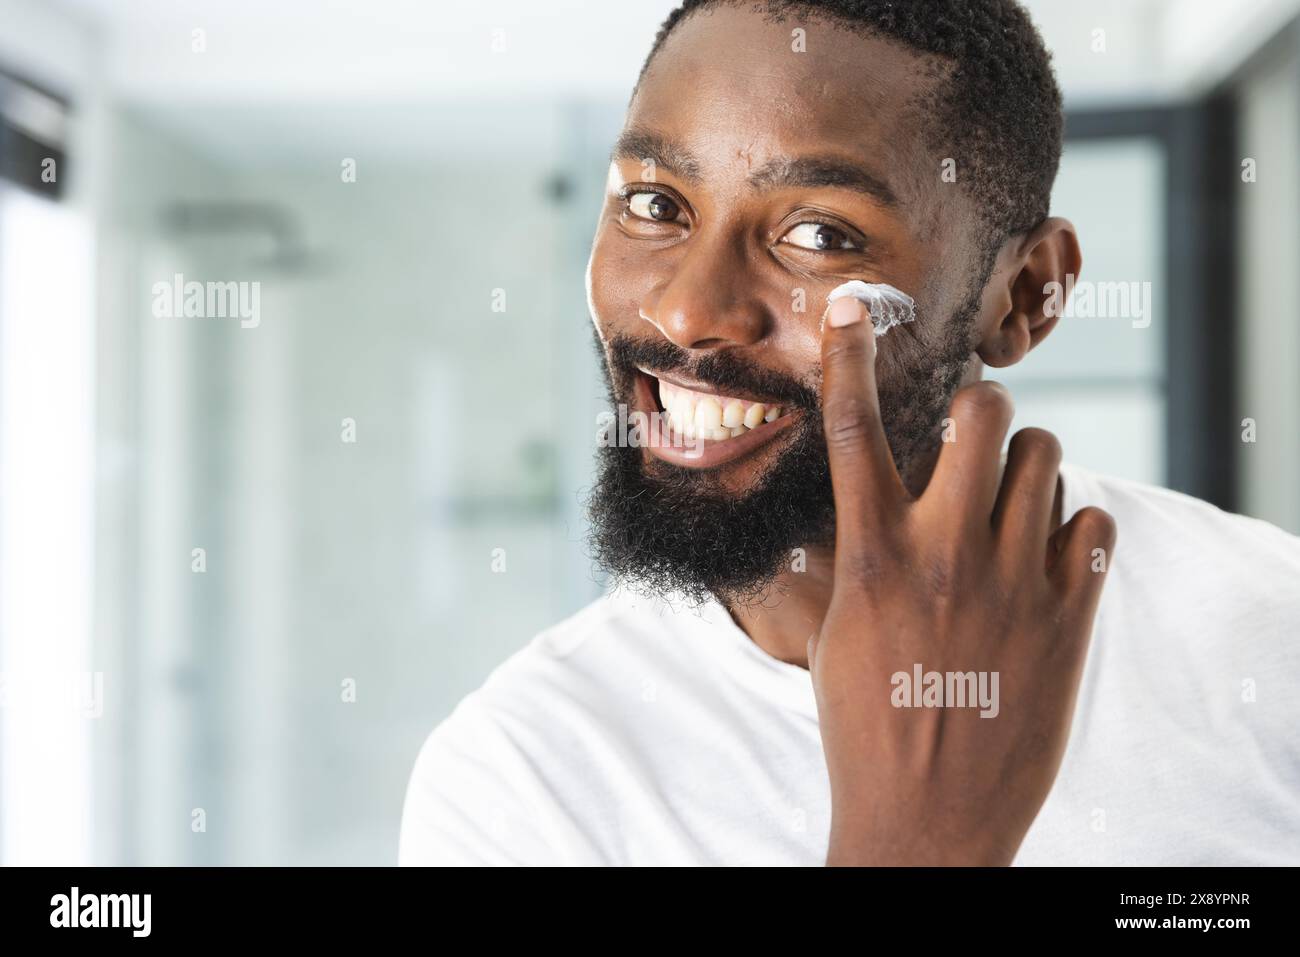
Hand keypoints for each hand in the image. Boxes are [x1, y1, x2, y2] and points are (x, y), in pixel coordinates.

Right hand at [809, 296, 1116, 865]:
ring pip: (1047, 456)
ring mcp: (1013, 582)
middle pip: (982, 415)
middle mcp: (945, 555)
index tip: (854, 310)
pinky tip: (1047, 564)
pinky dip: (1071, 530)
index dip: (849, 358)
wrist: (926, 818)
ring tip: (1010, 509)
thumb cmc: (866, 723)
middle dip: (980, 412)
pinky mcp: (1068, 616)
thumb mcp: (840, 631)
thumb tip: (880, 502)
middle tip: (972, 442)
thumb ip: (864, 557)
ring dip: (1028, 467)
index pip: (854, 431)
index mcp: (873, 557)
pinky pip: (1091, 524)